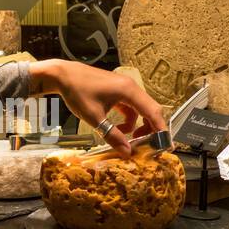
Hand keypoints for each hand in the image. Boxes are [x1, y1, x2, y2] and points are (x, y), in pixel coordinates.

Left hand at [28, 59, 167, 154]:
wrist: (63, 75)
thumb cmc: (77, 92)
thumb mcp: (95, 119)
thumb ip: (112, 136)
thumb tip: (127, 152)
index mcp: (129, 91)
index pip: (153, 112)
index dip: (161, 130)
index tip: (165, 145)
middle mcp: (131, 87)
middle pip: (151, 110)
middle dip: (150, 129)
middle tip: (146, 146)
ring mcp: (125, 87)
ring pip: (141, 109)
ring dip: (138, 125)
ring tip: (127, 139)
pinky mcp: (118, 89)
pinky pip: (131, 106)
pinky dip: (129, 119)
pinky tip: (118, 128)